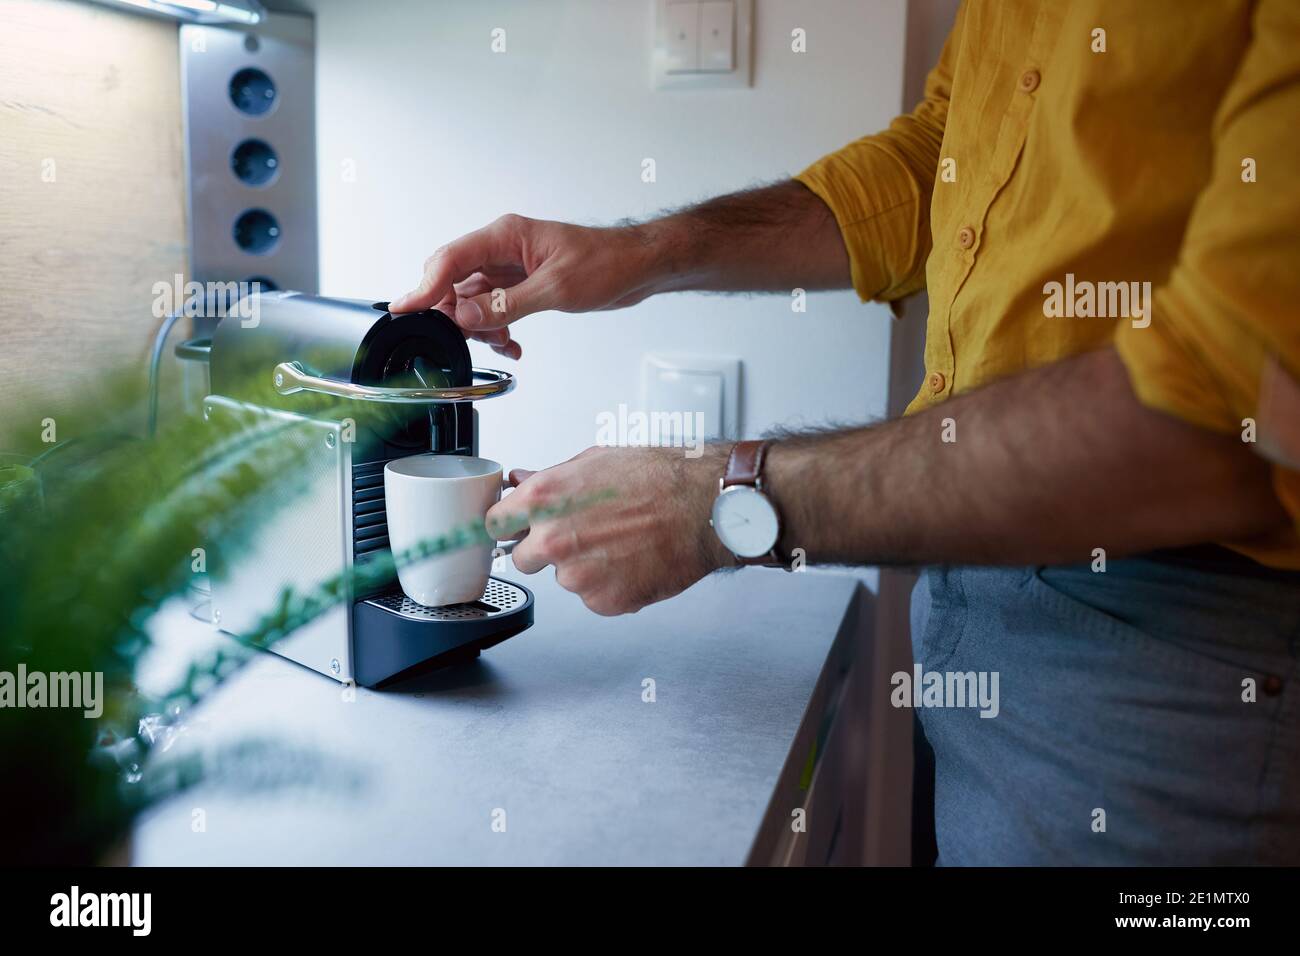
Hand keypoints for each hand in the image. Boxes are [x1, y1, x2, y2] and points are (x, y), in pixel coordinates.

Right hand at [389, 215, 662, 359]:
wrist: (639, 267)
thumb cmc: (608, 262)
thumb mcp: (557, 288)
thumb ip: (508, 304)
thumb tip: (466, 317)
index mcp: (506, 236)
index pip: (451, 259)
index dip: (424, 286)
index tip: (405, 309)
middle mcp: (503, 249)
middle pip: (453, 279)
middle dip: (453, 313)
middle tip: (463, 338)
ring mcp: (511, 268)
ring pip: (472, 298)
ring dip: (478, 326)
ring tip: (500, 342)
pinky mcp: (522, 285)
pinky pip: (493, 308)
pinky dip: (496, 328)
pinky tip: (511, 344)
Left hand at [486, 445, 733, 615]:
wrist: (704, 506)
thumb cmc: (660, 477)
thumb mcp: (595, 461)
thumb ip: (549, 479)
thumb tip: (521, 482)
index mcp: (544, 499)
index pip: (495, 524)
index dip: (511, 525)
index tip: (520, 528)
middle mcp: (554, 539)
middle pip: (521, 558)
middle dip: (543, 550)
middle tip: (580, 536)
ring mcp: (577, 575)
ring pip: (563, 579)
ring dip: (583, 568)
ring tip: (620, 543)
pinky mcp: (603, 601)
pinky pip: (594, 598)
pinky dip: (610, 586)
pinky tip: (633, 561)